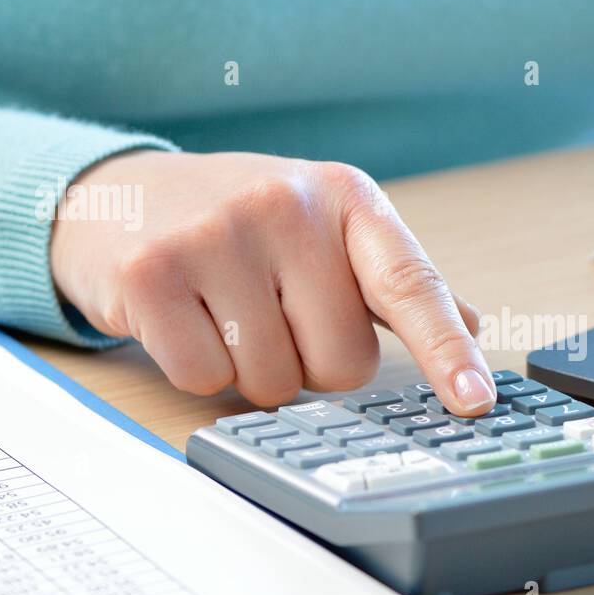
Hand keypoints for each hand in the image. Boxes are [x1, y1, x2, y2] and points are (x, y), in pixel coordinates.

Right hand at [49, 150, 496, 412]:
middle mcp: (286, 206)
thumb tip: (472, 323)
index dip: (447, 349)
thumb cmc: (239, 223)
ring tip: (225, 312)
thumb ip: (394, 280)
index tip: (475, 399)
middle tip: (274, 314)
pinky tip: (184, 320)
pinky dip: (198, 370)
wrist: (118, 195)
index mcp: (346, 198)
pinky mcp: (150, 273)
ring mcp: (215, 235)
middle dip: (312, 363)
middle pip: (341, 362)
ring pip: (272, 382)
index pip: (410, 284)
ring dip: (252, 370)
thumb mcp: (327, 228)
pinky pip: (204, 380)